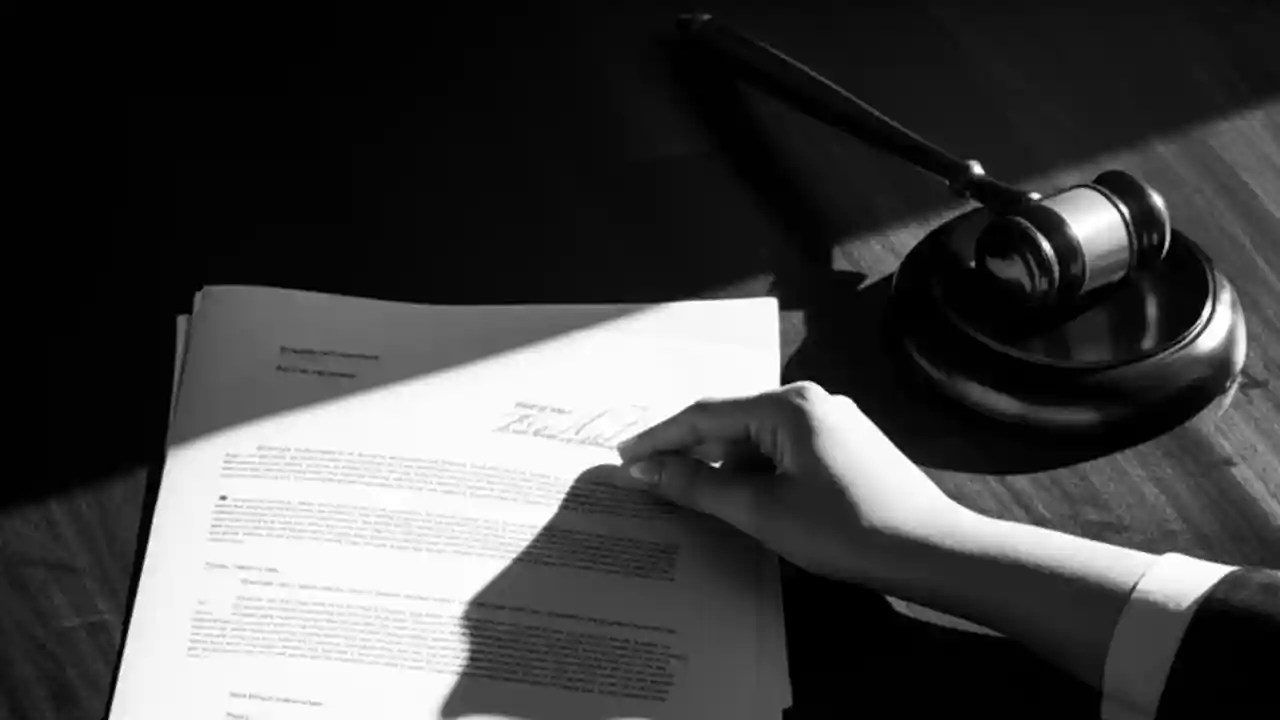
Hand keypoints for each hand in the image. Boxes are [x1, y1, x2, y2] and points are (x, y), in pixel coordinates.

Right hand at [613, 382, 966, 580]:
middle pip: (731, 425)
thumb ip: (698, 486)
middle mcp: (810, 400)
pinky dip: (758, 475)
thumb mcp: (761, 511)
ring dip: (726, 470)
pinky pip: (784, 452)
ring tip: (695, 504)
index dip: (658, 439)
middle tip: (649, 485)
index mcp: (788, 405)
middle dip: (691, 456)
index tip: (622, 459)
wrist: (931, 550)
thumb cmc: (846, 530)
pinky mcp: (845, 445)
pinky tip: (745, 504)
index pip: (705, 415)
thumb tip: (644, 471)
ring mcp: (832, 421)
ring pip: (758, 442)